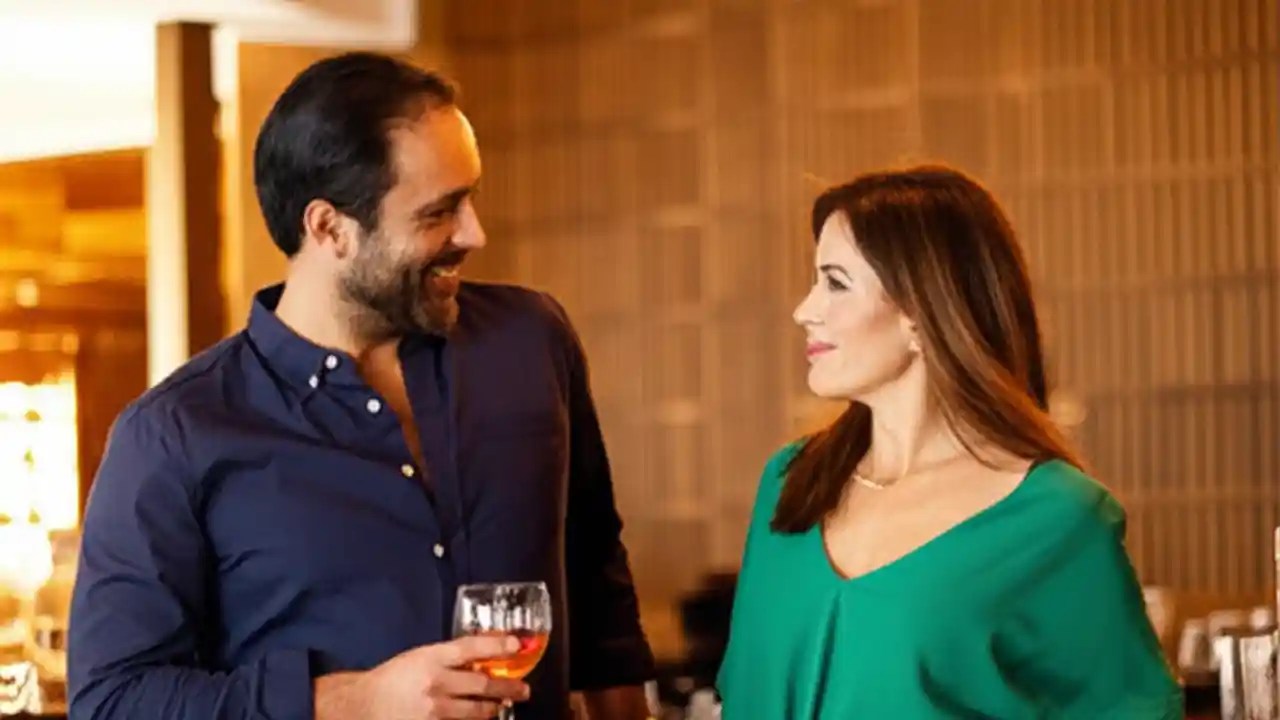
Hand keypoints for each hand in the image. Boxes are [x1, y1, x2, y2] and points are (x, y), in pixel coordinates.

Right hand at [315, 635, 529, 718]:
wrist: (362, 706)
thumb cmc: (393, 679)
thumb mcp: (419, 658)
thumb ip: (449, 659)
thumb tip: (486, 658)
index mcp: (430, 658)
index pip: (471, 647)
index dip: (497, 645)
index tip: (517, 645)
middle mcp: (435, 683)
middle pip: (482, 684)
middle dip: (508, 687)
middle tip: (524, 689)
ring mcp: (434, 711)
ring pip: (476, 711)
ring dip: (493, 709)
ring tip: (501, 706)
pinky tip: (480, 719)